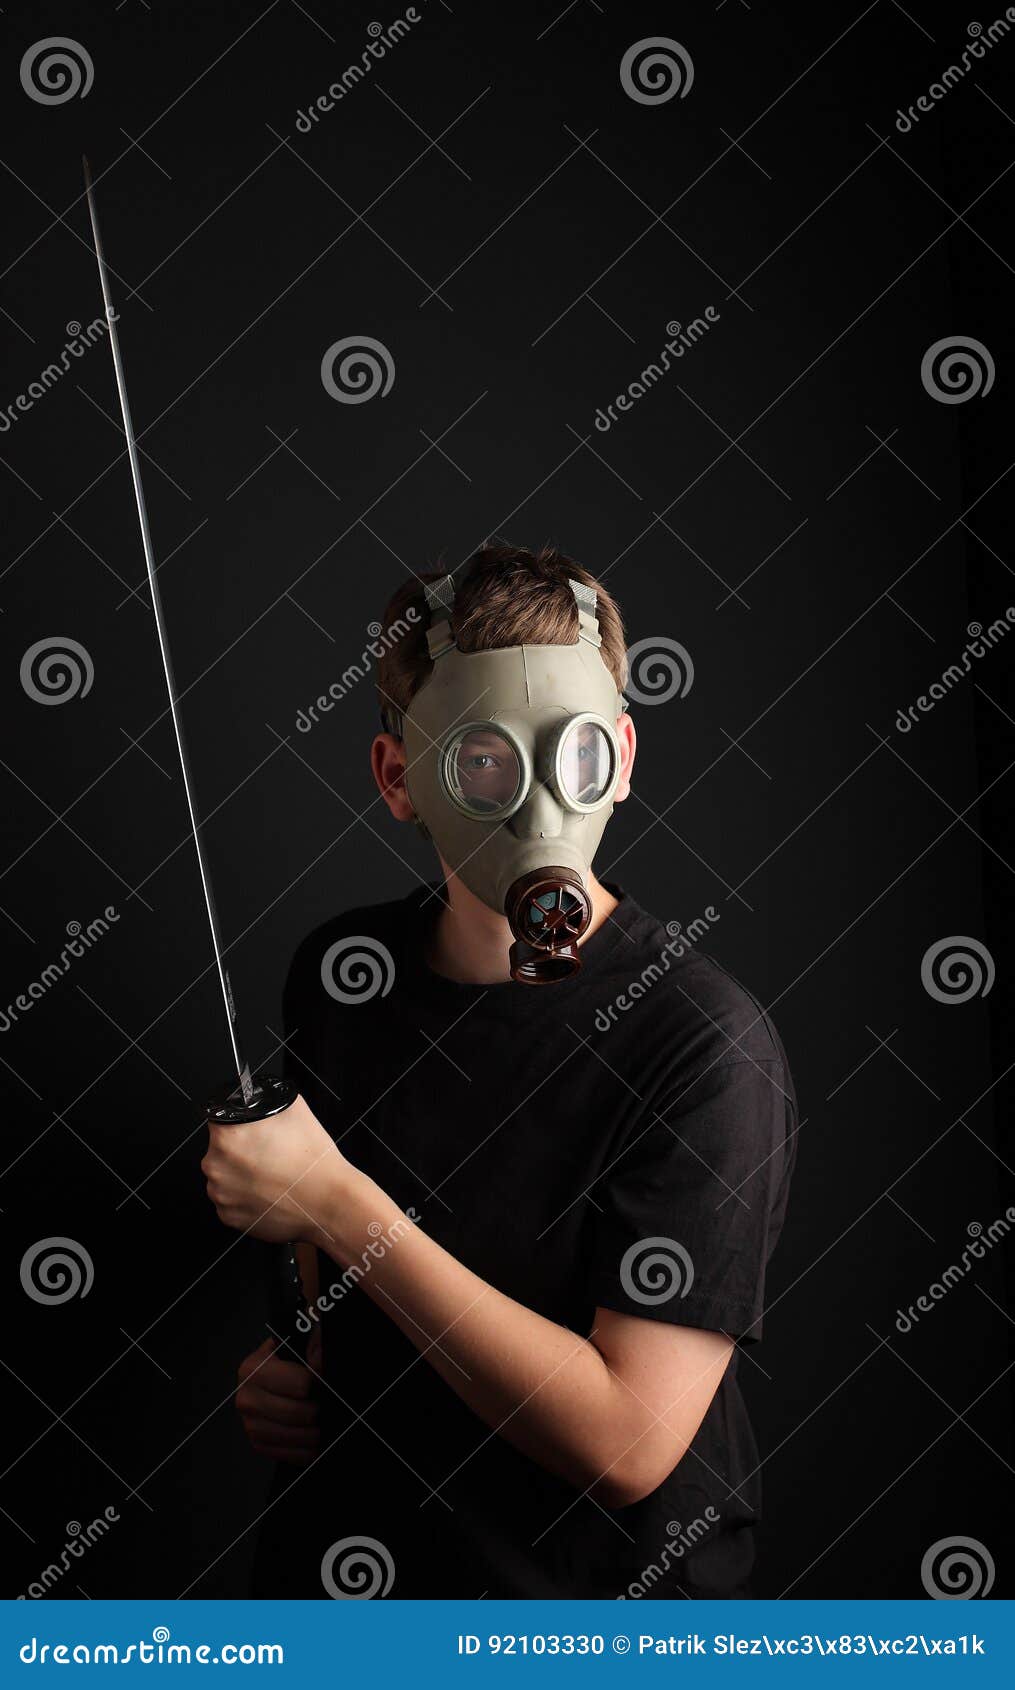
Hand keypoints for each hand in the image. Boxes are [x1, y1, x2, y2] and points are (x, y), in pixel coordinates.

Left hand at [201, 1093, 347, 1243]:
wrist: (328, 1201)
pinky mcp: (229, 1217)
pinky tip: (267, 1193)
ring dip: (240, 1176)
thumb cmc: (312, 1161)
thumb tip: (256, 1098)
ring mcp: (221, 1195)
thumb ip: (266, 1099)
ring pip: (224, 1177)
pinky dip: (245, 1198)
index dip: (236, 1124)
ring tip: (269, 1176)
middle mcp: (216, 1167)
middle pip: (219, 1150)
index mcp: (227, 1137)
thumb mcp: (294, 1108)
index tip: (251, 1133)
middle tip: (266, 1154)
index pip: (218, 1119)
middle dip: (238, 1151)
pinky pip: (231, 1202)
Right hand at [236, 1332, 322, 1465]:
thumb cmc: (292, 1352)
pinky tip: (313, 1438)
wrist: (283, 1370)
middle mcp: (246, 1397)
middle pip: (297, 1414)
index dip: (319, 1382)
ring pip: (294, 1437)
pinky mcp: (259, 1443)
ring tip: (323, 1419)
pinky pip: (287, 1455)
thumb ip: (315, 1335)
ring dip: (314, 1432)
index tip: (325, 1379)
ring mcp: (250, 1423)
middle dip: (318, 1409)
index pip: (300, 1384)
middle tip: (326, 1401)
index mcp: (253, 1368)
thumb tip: (318, 1360)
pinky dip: (306, 1450)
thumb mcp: (302, 1333)